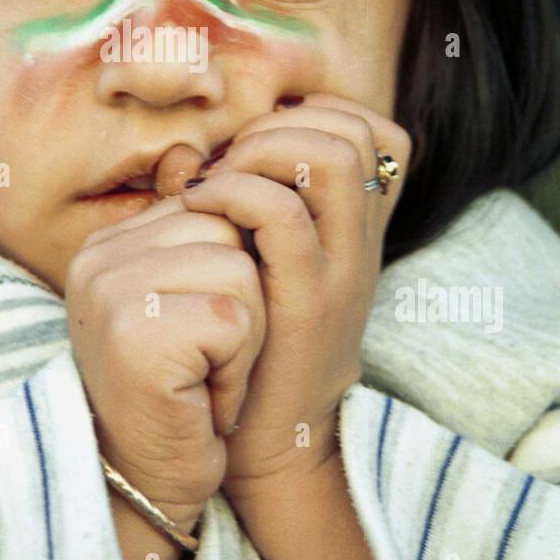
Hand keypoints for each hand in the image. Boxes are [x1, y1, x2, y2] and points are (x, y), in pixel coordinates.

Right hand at [65, 195, 265, 517]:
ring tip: (203, 377)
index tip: (198, 332)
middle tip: (203, 360)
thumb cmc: (181, 393)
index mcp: (106, 243)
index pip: (210, 206)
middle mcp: (97, 259)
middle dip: (242, 303)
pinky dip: (237, 367)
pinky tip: (202, 398)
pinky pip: (237, 317)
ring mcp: (110, 293)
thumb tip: (231, 170)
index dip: (230, 275)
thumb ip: (199, 238)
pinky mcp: (139, 333)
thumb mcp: (187, 301)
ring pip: (240, 269)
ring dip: (244, 338)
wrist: (150, 485)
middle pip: (228, 229)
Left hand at [178, 92, 410, 501]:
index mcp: (356, 230)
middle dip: (277, 126)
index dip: (307, 117)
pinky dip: (232, 191)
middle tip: (227, 165)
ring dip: (259, 149)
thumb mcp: (262, 268)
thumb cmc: (249, 346)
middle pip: (351, 132)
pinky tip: (199, 207)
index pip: (368, 130)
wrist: (271, 442)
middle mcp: (360, 241)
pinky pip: (280, 213)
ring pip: (329, 157)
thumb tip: (191, 152)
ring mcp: (341, 269)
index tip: (251, 150)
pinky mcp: (308, 301)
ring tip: (215, 183)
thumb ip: (243, 206)